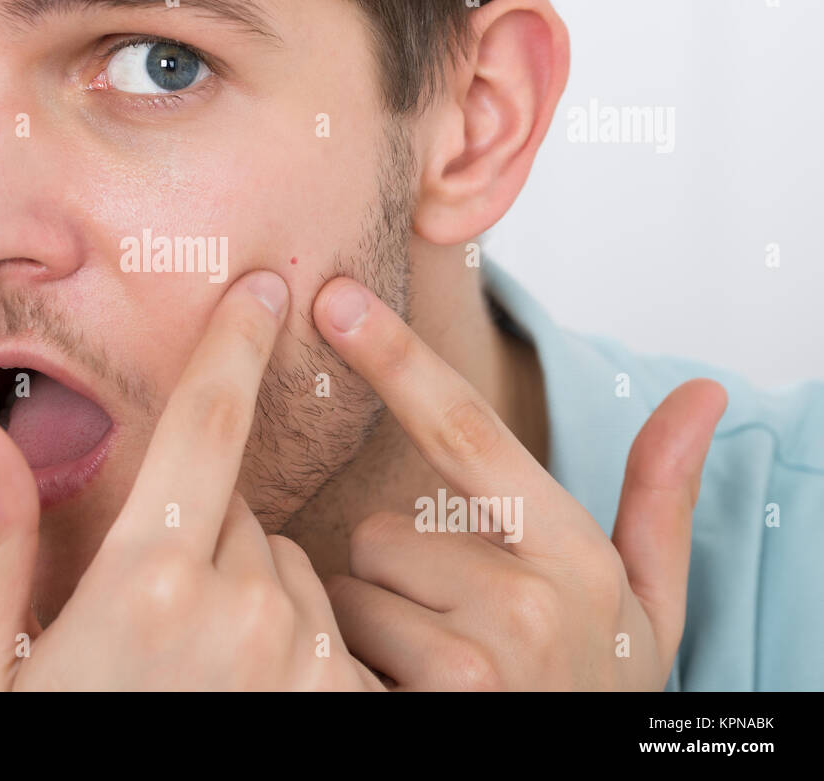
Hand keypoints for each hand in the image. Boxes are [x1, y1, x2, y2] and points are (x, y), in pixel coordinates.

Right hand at [0, 270, 382, 690]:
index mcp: (146, 582)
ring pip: (289, 572)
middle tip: (147, 615)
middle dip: (201, 532)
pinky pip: (327, 633)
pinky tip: (239, 699)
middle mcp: (243, 611)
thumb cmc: (38, 756)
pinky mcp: (347, 707)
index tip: (263, 290)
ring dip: (250, 593)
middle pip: (239, 511)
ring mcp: (308, 665)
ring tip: (189, 674)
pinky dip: (292, 646)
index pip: (205, 427)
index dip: (232, 348)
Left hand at [312, 276, 727, 689]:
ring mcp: (470, 664)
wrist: (582, 779)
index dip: (397, 359)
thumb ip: (659, 499)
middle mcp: (525, 603)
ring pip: (350, 587)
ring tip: (431, 670)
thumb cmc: (595, 692)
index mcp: (573, 555)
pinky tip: (402, 694)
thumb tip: (699, 394)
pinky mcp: (417, 704)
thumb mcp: (645, 604)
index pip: (466, 432)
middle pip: (381, 532)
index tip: (334, 300)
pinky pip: (334, 643)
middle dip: (398, 574)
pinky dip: (351, 666)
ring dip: (371, 624)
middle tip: (455, 629)